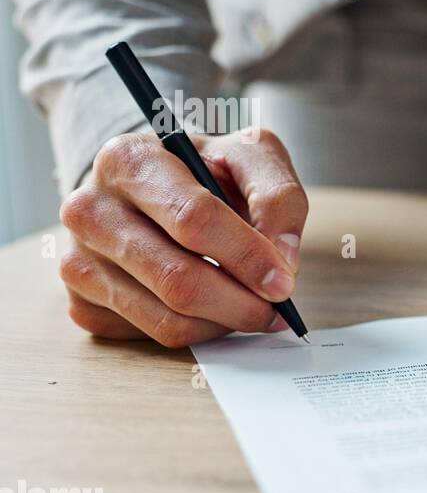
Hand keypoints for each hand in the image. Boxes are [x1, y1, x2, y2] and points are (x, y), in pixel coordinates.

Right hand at [59, 129, 307, 346]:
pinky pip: (152, 335)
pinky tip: (213, 308)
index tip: (283, 283)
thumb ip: (277, 197)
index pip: (193, 219)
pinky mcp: (82, 300)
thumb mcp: (249, 157)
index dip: (247, 257)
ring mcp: (77, 259)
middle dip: (241, 303)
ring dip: (223, 322)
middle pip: (177, 279)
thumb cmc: (204, 170)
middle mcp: (89, 209)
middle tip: (276, 310)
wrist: (153, 182)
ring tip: (251, 307)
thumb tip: (283, 261)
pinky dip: (197, 331)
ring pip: (166, 318)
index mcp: (128, 160)